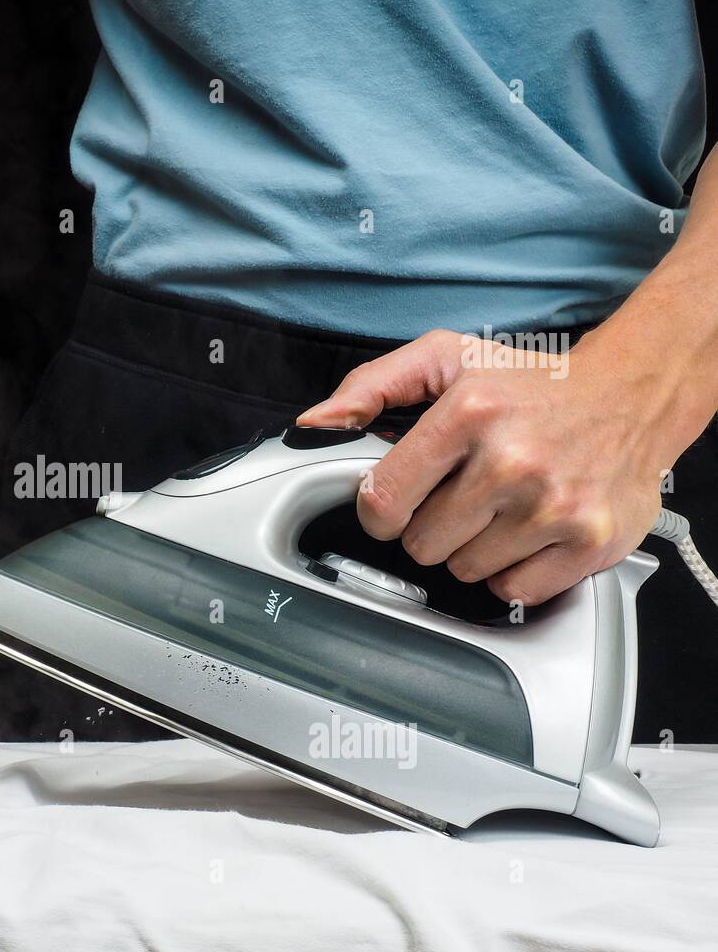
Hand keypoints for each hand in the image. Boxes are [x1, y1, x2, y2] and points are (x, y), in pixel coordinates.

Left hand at [296, 327, 709, 605]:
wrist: (634, 394)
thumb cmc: (533, 384)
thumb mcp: (448, 359)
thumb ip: (372, 386)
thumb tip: (316, 423)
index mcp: (469, 414)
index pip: (382, 501)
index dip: (380, 511)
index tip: (397, 502)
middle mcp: (513, 461)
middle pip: (422, 545)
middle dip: (432, 526)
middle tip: (463, 496)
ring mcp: (555, 506)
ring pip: (465, 571)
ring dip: (473, 549)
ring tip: (501, 509)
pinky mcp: (590, 543)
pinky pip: (514, 592)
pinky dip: (513, 572)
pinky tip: (527, 534)